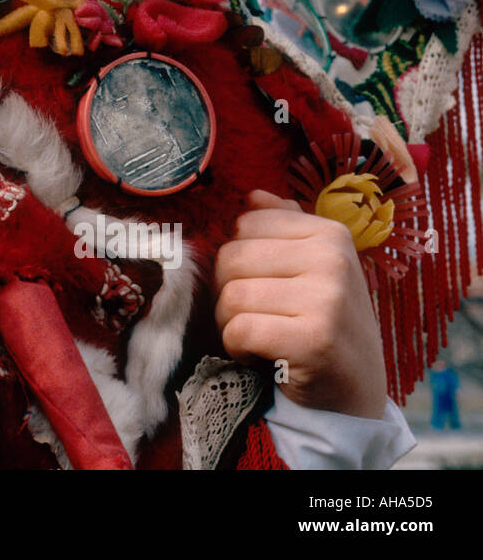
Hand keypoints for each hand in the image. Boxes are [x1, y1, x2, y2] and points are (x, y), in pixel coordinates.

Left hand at [213, 189, 386, 419]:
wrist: (356, 389)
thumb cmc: (324, 322)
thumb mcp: (314, 268)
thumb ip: (284, 227)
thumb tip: (252, 195)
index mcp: (331, 233)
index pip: (246, 223)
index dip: (240, 258)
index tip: (265, 285)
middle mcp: (333, 260)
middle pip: (230, 257)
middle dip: (229, 291)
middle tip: (257, 316)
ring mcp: (327, 299)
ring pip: (231, 295)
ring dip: (231, 323)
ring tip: (261, 336)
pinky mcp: (313, 340)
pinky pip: (239, 330)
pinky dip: (237, 347)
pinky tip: (261, 355)